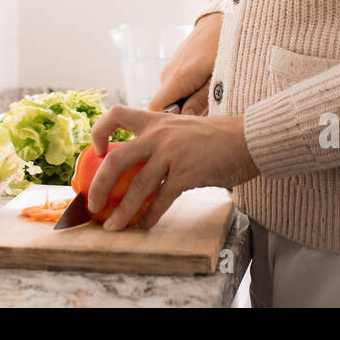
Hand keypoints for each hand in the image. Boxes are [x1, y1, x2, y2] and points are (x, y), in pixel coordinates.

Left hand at [86, 106, 259, 230]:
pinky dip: (149, 216)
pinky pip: (160, 200)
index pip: (117, 114)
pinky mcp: (186, 174)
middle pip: (117, 159)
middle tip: (92, 202)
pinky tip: (143, 225)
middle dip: (99, 184)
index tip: (97, 150)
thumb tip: (139, 162)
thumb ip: (160, 139)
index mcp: (156, 120)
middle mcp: (159, 135)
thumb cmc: (216, 137)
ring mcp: (172, 155)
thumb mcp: (182, 127)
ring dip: (121, 210)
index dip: (99, 131)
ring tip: (111, 225)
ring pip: (136, 186)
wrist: (247, 140)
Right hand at [148, 11, 221, 115]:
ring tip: (212, 93)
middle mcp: (168, 74)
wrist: (221, 21)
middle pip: (167, 105)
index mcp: (177, 78)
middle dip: (185, 112)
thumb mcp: (218, 78)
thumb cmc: (223, 49)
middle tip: (209, 108)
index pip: (155, 108)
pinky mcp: (175, 67)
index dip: (166, 120)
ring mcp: (170, 69)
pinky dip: (190, 90)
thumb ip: (200, 100)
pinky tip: (207, 84)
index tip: (185, 125)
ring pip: (174, 96)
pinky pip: (177, 86)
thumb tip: (184, 118)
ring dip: (190, 100)